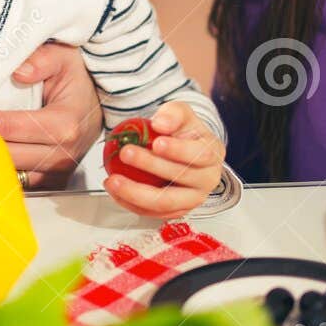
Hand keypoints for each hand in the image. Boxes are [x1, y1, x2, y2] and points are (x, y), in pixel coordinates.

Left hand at [0, 42, 102, 188]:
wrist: (100, 105)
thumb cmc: (78, 80)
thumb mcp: (66, 58)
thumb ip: (44, 60)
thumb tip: (19, 72)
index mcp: (63, 125)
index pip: (11, 127)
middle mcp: (60, 155)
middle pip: (2, 155)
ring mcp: (55, 173)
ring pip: (5, 176)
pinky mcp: (49, 183)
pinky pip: (13, 186)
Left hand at [105, 101, 225, 218]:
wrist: (181, 150)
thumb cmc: (182, 131)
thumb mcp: (180, 113)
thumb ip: (172, 114)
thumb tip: (160, 123)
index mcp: (212, 154)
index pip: (200, 154)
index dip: (178, 150)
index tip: (156, 142)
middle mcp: (207, 180)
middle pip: (179, 178)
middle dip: (150, 166)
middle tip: (125, 153)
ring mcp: (192, 199)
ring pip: (165, 202)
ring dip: (135, 193)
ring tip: (113, 179)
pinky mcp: (175, 211)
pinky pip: (153, 212)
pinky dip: (131, 203)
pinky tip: (115, 190)